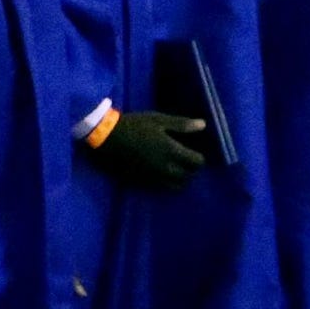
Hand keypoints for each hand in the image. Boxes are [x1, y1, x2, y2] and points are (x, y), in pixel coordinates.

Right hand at [89, 111, 206, 191]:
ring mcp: (154, 177)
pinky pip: (160, 188)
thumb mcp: (158, 120)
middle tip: (184, 162)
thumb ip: (181, 125)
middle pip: (188, 177)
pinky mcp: (142, 182)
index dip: (198, 158)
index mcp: (172, 151)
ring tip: (174, 169)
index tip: (193, 152)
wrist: (106, 137)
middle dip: (190, 170)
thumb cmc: (134, 125)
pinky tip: (159, 173)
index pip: (197, 163)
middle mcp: (165, 168)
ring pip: (175, 186)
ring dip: (178, 179)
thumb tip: (203, 125)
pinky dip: (164, 183)